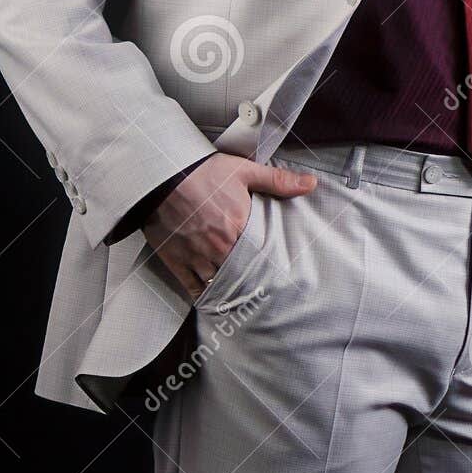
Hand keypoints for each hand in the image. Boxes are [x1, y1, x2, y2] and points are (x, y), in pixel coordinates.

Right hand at [141, 154, 316, 301]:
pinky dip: (203, 296)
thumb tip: (310, 184)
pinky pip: (192, 287)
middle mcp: (219, 248)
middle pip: (241, 274)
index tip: (280, 276)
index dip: (270, 267)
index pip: (261, 256)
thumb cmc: (202, 172)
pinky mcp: (177, 260)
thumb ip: (277, 181)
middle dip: (251, 282)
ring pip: (219, 284)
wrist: (161, 175)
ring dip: (230, 291)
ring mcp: (197, 257)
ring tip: (242, 300)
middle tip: (264, 295)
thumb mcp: (244, 171)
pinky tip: (213, 301)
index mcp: (239, 227)